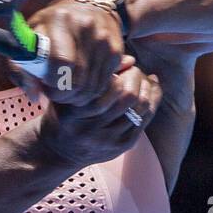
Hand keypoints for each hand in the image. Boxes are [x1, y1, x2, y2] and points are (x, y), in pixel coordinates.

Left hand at [9, 0, 126, 104]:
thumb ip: (22, 67)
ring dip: (79, 96)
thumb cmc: (52, 26)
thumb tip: (34, 95)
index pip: (61, 63)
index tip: (47, 87)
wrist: (91, 7)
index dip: (53, 84)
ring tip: (69, 88)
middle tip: (58, 92)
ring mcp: (103, 39)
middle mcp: (85, 26)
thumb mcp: (31, 38)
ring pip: (92, 87)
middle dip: (65, 95)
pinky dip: (92, 91)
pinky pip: (104, 84)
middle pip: (78, 81)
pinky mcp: (115, 50)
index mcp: (60, 19)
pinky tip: (83, 83)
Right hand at [34, 55, 161, 170]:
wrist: (59, 152)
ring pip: (141, 107)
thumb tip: (130, 60)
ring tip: (141, 79)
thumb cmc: (64, 114)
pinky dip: (152, 100)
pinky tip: (151, 89)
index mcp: (76, 112)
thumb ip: (93, 74)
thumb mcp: (68, 93)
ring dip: (146, 88)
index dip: (120, 70)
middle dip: (135, 76)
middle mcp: (93, 128)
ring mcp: (109, 140)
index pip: (109, 86)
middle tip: (132, 71)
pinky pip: (146, 119)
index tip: (119, 65)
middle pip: (128, 95)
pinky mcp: (123, 146)